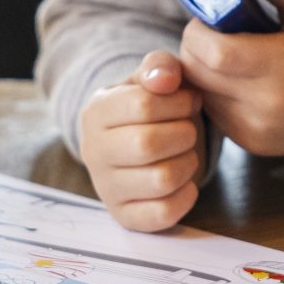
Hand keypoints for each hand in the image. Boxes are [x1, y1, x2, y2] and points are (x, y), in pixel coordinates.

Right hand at [78, 50, 205, 232]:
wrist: (136, 140)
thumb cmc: (149, 106)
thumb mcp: (152, 78)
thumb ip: (160, 67)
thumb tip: (167, 79)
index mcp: (95, 112)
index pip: (143, 105)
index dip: (179, 102)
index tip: (190, 100)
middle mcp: (92, 152)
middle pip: (149, 145)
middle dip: (183, 134)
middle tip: (188, 129)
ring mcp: (105, 188)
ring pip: (161, 180)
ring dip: (187, 164)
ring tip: (185, 153)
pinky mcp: (124, 216)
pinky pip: (162, 213)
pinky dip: (185, 196)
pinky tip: (184, 181)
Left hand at [180, 0, 283, 158]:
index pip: (215, 52)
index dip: (199, 30)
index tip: (208, 16)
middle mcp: (268, 104)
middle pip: (198, 72)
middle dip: (194, 46)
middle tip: (213, 31)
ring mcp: (257, 129)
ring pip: (199, 93)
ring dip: (202, 69)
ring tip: (228, 54)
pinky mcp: (251, 143)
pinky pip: (212, 112)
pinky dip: (214, 92)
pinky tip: (236, 79)